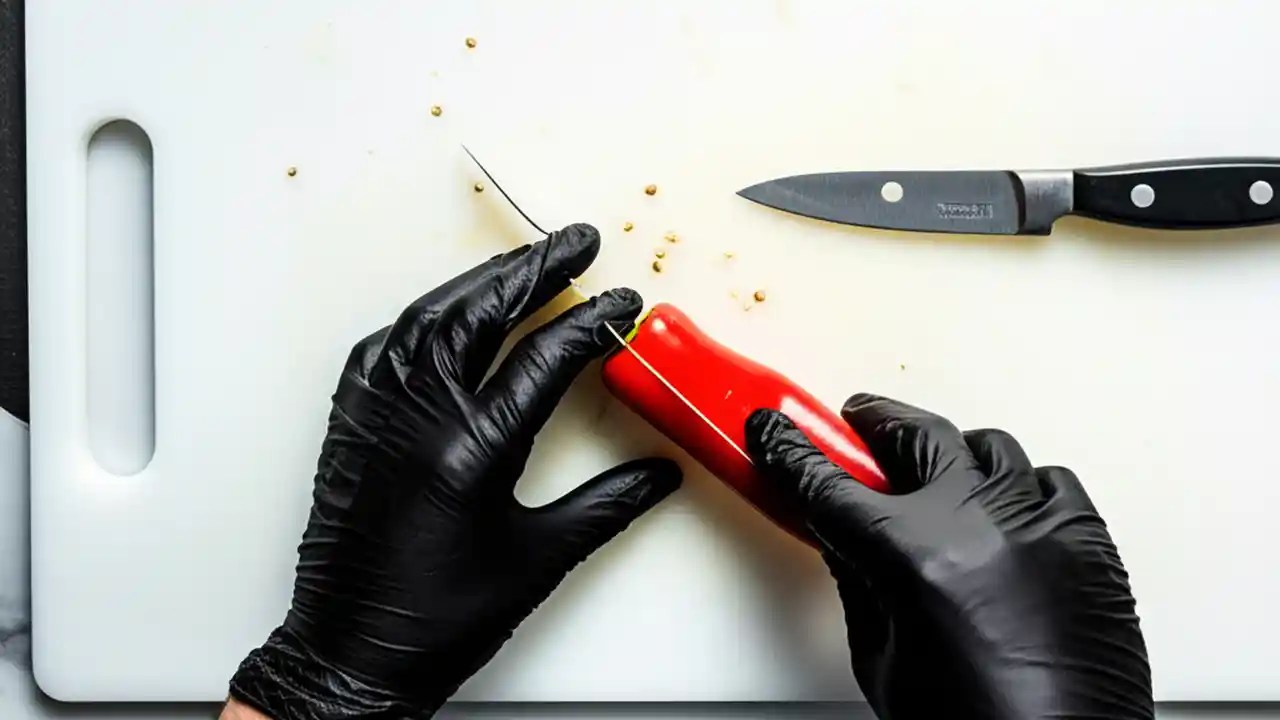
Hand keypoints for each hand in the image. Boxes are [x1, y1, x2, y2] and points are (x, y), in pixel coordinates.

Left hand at [228, 224, 681, 718]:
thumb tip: (655, 476)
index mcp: (474, 447)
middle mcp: (419, 415)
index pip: (545, 356)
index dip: (591, 321)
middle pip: (482, 312)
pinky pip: (386, 345)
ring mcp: (377, 412)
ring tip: (524, 264)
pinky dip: (424, 317)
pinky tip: (449, 312)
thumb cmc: (437, 619)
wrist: (351, 653)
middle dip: (536, 268)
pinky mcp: (350, 421)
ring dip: (481, 282)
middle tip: (577, 242)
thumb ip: (606, 506)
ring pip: (430, 316)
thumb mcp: (539, 560)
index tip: (620, 302)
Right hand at [746, 395, 1152, 719]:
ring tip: (936, 472)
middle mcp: (979, 524)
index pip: (828, 483)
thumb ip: (858, 583)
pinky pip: (1047, 480)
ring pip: (986, 447)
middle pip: (914, 435)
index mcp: (912, 557)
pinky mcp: (1087, 538)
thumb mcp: (881, 658)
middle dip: (876, 424)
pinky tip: (1003, 507)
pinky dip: (1017, 486)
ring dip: (949, 454)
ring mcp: (1038, 523)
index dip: (793, 454)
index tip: (776, 434)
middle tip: (858, 426)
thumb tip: (845, 541)